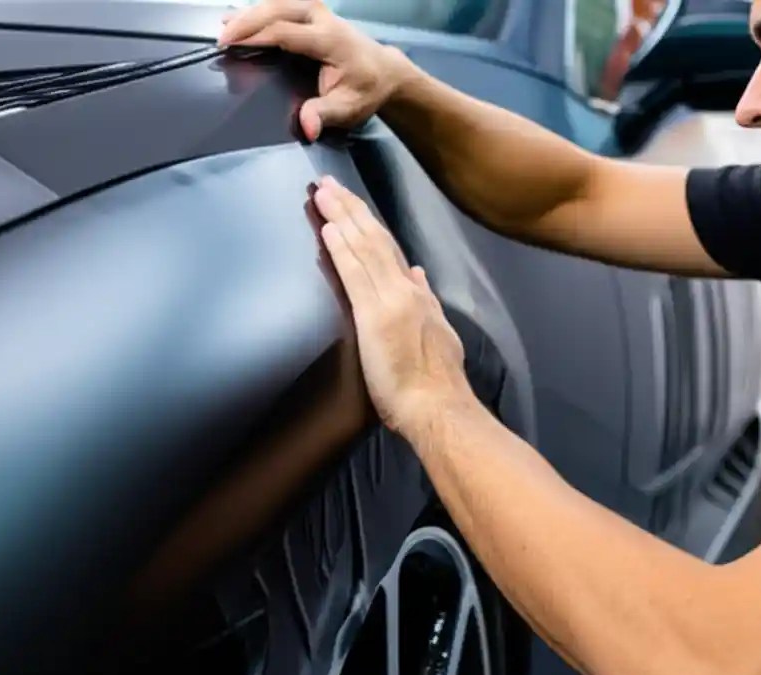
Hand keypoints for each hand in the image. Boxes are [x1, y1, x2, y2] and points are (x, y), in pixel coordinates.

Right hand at [218, 0, 414, 140]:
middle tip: (222, 35)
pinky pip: (284, 5)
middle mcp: (324, 19)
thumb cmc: (366, 90)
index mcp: (330, 39)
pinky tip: (242, 17)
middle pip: (279, 8)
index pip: (286, 31)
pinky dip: (262, 11)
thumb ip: (324, 114)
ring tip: (225, 24)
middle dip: (248, 19)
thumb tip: (306, 127)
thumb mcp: (349, 108)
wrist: (385, 72)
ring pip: (280, 2)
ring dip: (252, 12)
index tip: (232, 44)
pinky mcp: (314, 13)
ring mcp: (319, 12)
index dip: (256, 36)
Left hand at [312, 175, 474, 435]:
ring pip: (364, 248)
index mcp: (416, 294)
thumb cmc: (435, 382)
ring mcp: (390, 300)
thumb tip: (416, 272)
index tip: (350, 202)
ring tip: (322, 194)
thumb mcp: (438, 331)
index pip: (388, 248)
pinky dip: (342, 250)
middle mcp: (404, 289)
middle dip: (350, 209)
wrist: (438, 406)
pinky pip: (355, 275)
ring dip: (341, 218)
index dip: (367, 222)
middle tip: (327, 183)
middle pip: (374, 238)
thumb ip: (425, 299)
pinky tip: (328, 230)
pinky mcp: (375, 317)